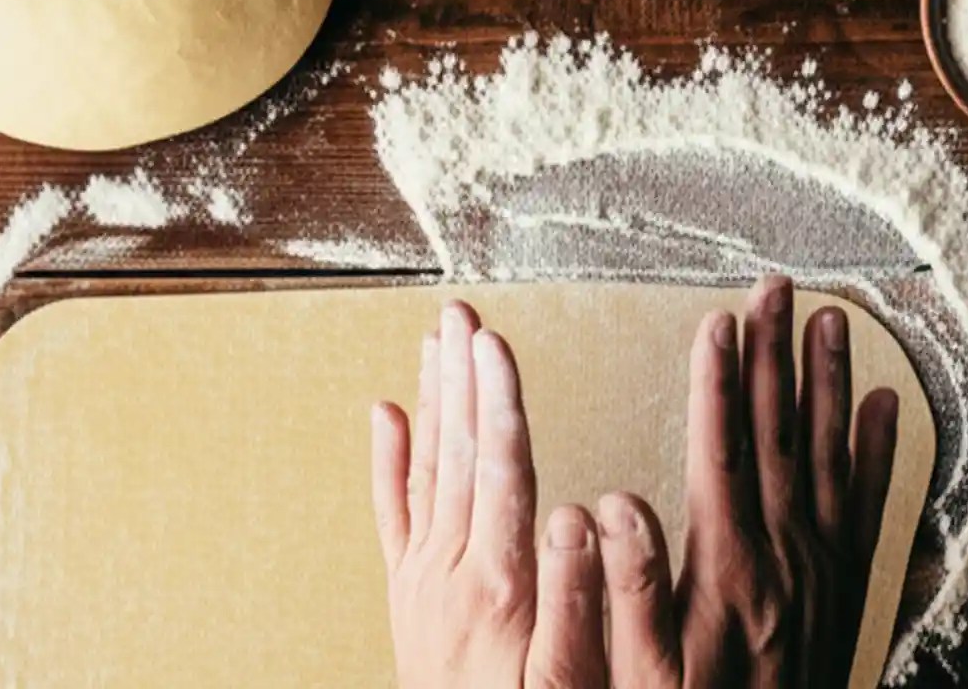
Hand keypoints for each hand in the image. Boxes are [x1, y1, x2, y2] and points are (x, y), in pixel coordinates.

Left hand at [371, 302, 607, 688]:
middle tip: (459, 315)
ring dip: (432, 398)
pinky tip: (387, 412)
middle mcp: (450, 568)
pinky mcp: (408, 587)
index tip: (494, 345)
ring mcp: (422, 574)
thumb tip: (580, 520)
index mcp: (497, 583)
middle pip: (457, 452)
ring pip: (426, 467)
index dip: (498, 403)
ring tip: (435, 342)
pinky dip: (387, 457)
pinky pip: (393, 510)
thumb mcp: (567, 681)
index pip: (499, 471)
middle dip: (461, 377)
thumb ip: (575, 601)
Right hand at [598, 276, 898, 688]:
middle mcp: (783, 549)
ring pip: (826, 450)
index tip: (718, 324)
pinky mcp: (845, 577)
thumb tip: (615, 506)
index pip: (722, 450)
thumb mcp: (642, 670)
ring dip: (829, 381)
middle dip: (774, 354)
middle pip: (778, 431)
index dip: (718, 382)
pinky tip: (883, 405)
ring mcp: (822, 560)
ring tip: (832, 320)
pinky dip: (878, 448)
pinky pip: (867, 500)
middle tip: (775, 290)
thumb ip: (632, 588)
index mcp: (728, 563)